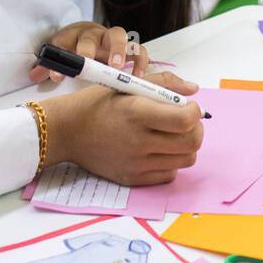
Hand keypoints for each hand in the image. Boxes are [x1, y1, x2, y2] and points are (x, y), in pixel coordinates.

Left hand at [29, 21, 150, 81]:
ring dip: (118, 51)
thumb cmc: (73, 49)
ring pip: (119, 36)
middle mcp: (93, 33)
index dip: (59, 59)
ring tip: (118, 68)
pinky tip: (137, 76)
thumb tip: (35, 75)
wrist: (91, 35)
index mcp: (73, 34)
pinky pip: (138, 49)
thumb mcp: (59, 55)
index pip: (64, 42)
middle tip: (88, 65)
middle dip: (89, 50)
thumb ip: (48, 65)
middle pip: (92, 35)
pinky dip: (140, 60)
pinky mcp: (128, 47)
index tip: (56, 76)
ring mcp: (112, 39)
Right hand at [41, 76, 203, 185]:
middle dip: (196, 130)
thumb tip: (193, 89)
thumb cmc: (97, 104)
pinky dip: (171, 161)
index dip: (195, 112)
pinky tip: (158, 149)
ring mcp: (136, 163)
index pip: (185, 120)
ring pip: (185, 160)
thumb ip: (164, 84)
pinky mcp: (133, 179)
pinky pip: (169, 174)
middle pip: (191, 143)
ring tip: (171, 135)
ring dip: (185, 146)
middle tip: (185, 122)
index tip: (189, 107)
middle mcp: (138, 141)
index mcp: (137, 113)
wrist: (67, 131)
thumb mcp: (128, 84)